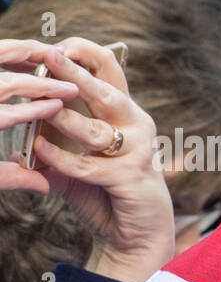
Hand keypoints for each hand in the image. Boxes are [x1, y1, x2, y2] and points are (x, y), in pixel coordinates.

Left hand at [0, 38, 171, 281]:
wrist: (135, 234)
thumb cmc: (104, 190)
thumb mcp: (76, 153)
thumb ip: (54, 132)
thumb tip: (22, 106)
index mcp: (124, 112)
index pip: (109, 69)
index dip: (83, 52)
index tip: (51, 47)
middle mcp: (137, 126)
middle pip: (105, 90)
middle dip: (73, 73)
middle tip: (47, 56)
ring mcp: (138, 152)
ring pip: (95, 130)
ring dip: (63, 122)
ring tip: (38, 113)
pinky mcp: (131, 179)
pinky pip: (88, 166)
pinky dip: (60, 159)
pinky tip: (39, 151)